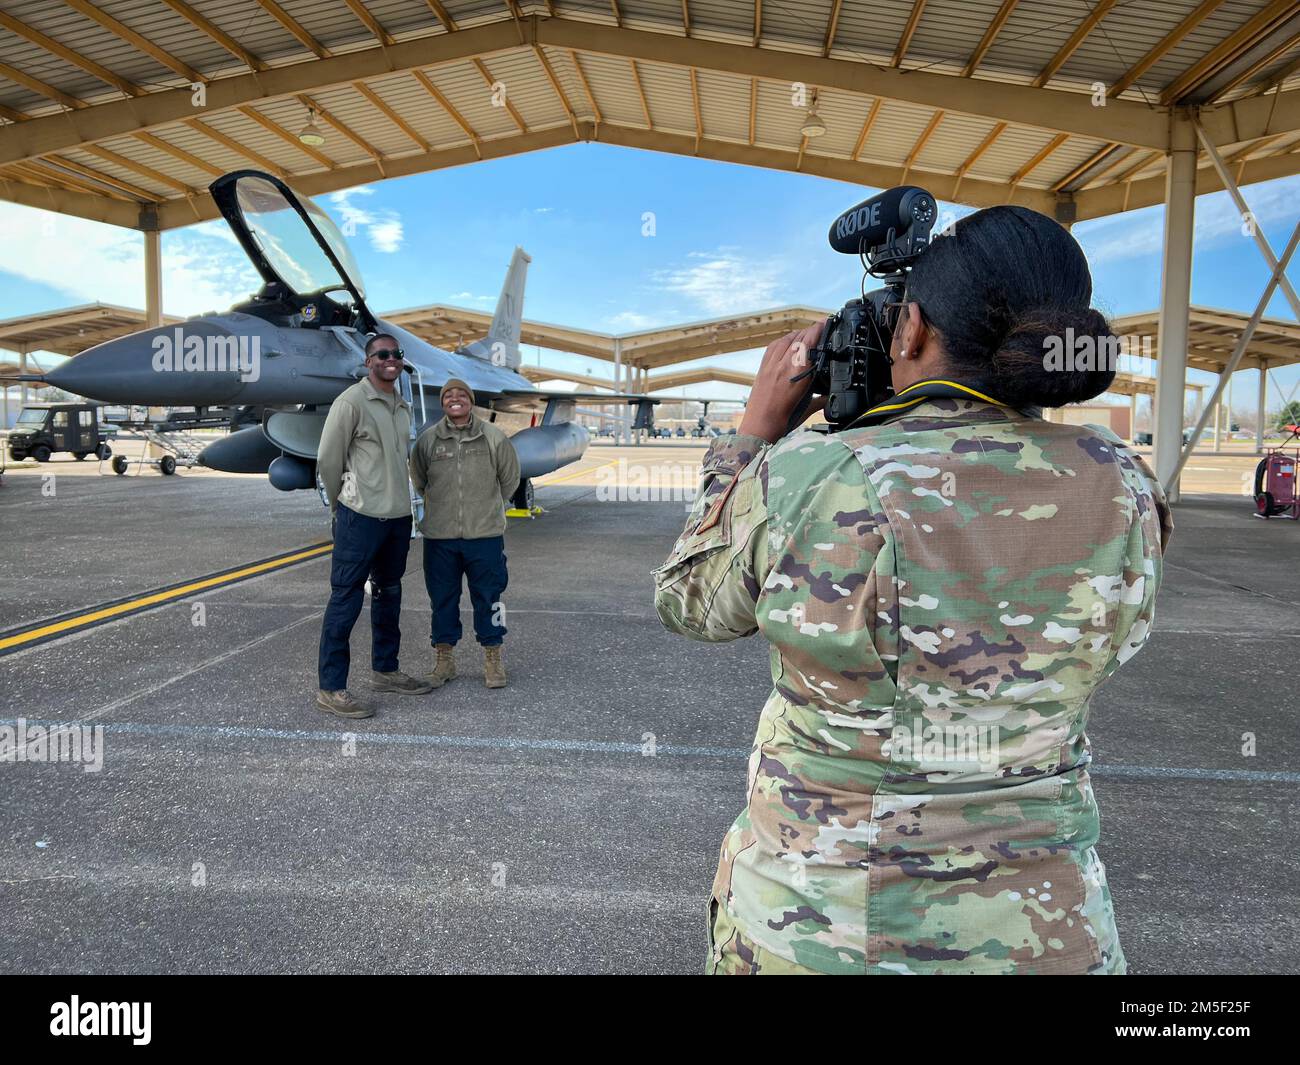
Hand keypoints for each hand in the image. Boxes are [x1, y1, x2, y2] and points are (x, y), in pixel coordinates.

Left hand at [738, 320, 827, 442]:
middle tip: (820, 327)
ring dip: (797, 334)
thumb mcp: (808, 408)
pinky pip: (773, 347)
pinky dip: (783, 341)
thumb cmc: (783, 421)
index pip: (811, 341)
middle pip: (800, 337)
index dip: (819, 328)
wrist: (759, 427)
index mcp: (799, 372)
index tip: (826, 323)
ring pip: (786, 339)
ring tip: (805, 333)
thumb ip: (821, 399)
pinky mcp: (762, 368)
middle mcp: (784, 364)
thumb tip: (830, 396)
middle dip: (811, 330)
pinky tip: (787, 341)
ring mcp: (771, 365)